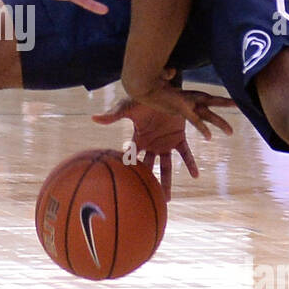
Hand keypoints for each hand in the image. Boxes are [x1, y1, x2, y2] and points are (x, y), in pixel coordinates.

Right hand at [94, 72, 235, 198]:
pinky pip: (185, 153)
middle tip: (144, 200)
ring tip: (166, 199)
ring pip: (167, 166)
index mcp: (140, 139)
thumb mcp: (127, 107)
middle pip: (149, 168)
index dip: (129, 168)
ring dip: (167, 181)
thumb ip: (112, 116)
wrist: (162, 89)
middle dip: (147, 183)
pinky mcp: (179, 137)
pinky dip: (190, 163)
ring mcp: (166, 142)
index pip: (132, 156)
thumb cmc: (143, 97)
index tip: (124, 184)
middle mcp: (152, 144)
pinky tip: (195, 175)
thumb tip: (92, 118)